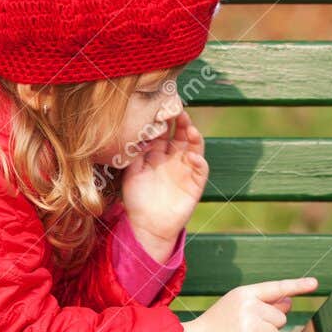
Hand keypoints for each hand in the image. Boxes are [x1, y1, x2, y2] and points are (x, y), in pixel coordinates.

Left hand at [120, 110, 206, 259]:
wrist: (147, 225)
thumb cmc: (137, 199)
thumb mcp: (131, 174)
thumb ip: (134, 155)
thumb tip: (136, 134)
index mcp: (157, 154)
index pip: (163, 132)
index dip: (163, 120)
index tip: (160, 106)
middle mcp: (173, 158)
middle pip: (181, 134)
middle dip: (181, 122)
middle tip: (177, 110)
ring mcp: (186, 169)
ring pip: (194, 147)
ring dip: (194, 137)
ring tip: (189, 128)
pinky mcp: (195, 183)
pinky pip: (201, 169)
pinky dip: (199, 162)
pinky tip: (193, 156)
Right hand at [181, 277, 318, 331]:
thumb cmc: (215, 326)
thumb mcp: (235, 307)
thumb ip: (263, 303)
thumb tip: (289, 301)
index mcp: (244, 293)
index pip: (276, 288)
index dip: (297, 286)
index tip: (314, 284)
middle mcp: (248, 305)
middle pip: (280, 318)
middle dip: (269, 327)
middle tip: (246, 330)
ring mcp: (248, 324)